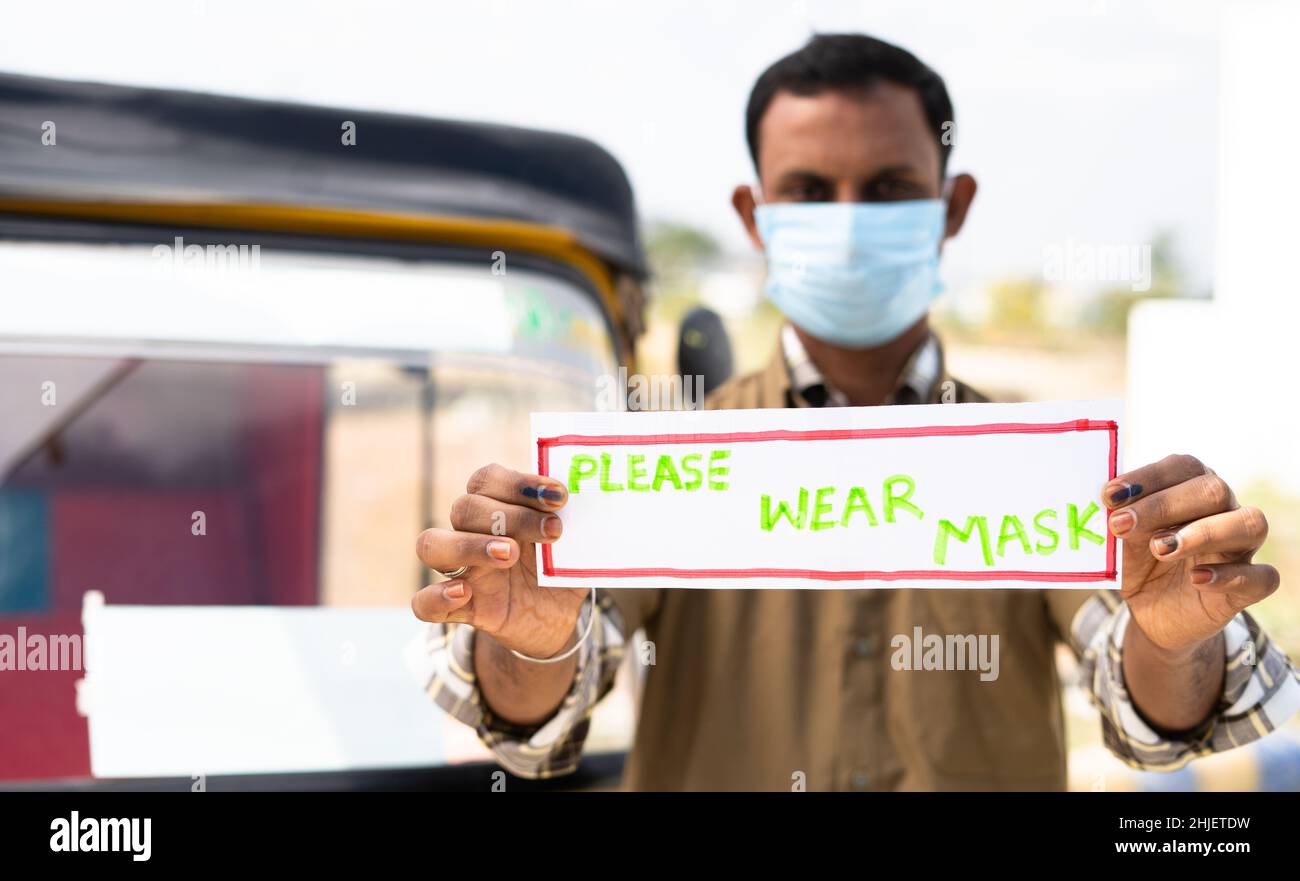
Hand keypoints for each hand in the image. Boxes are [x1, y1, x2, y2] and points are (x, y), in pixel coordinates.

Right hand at [411, 464, 586, 657]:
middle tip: (552, 530)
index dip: (519, 482)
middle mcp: (472, 533)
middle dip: (511, 515)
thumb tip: (597, 498)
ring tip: (509, 554)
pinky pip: (424, 602)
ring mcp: (462, 570)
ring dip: (468, 545)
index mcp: (498, 507)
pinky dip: (437, 596)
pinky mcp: (461, 608)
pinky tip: (464, 592)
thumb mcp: (577, 545)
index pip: (488, 479)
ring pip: (431, 544)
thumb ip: (580, 523)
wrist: (556, 618)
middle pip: (465, 507)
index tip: (559, 497)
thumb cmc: (561, 568)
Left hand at [1105, 454, 1277, 653]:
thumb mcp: (1120, 539)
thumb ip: (1117, 517)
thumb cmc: (1138, 562)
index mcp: (1192, 488)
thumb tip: (1101, 501)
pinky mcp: (1249, 586)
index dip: (1147, 478)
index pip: (1183, 467)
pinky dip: (1230, 575)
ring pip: (1248, 523)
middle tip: (1121, 525)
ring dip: (1202, 533)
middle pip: (1213, 490)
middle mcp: (1224, 510)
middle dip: (1163, 505)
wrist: (1150, 611)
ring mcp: (1241, 548)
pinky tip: (1196, 579)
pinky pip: (1261, 576)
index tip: (1109, 496)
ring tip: (1159, 548)